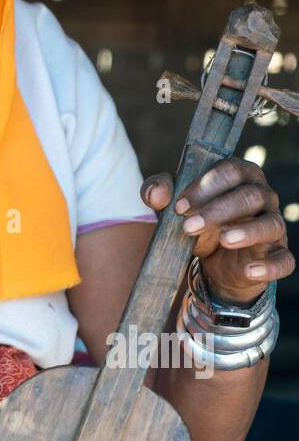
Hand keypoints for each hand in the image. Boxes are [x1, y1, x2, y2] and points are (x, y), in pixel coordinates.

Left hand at [142, 159, 294, 304]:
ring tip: (224, 240)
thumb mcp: (174, 206)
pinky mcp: (278, 254)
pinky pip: (284, 260)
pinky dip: (270, 266)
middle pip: (249, 196)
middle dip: (217, 210)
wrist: (214, 261)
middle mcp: (263, 196)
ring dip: (247, 231)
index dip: (205, 186)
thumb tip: (156, 194)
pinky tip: (250, 270)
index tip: (180, 206)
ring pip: (270, 224)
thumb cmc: (199, 221)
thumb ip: (159, 192)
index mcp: (241, 175)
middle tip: (188, 227)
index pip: (230, 170)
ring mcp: (274, 225)